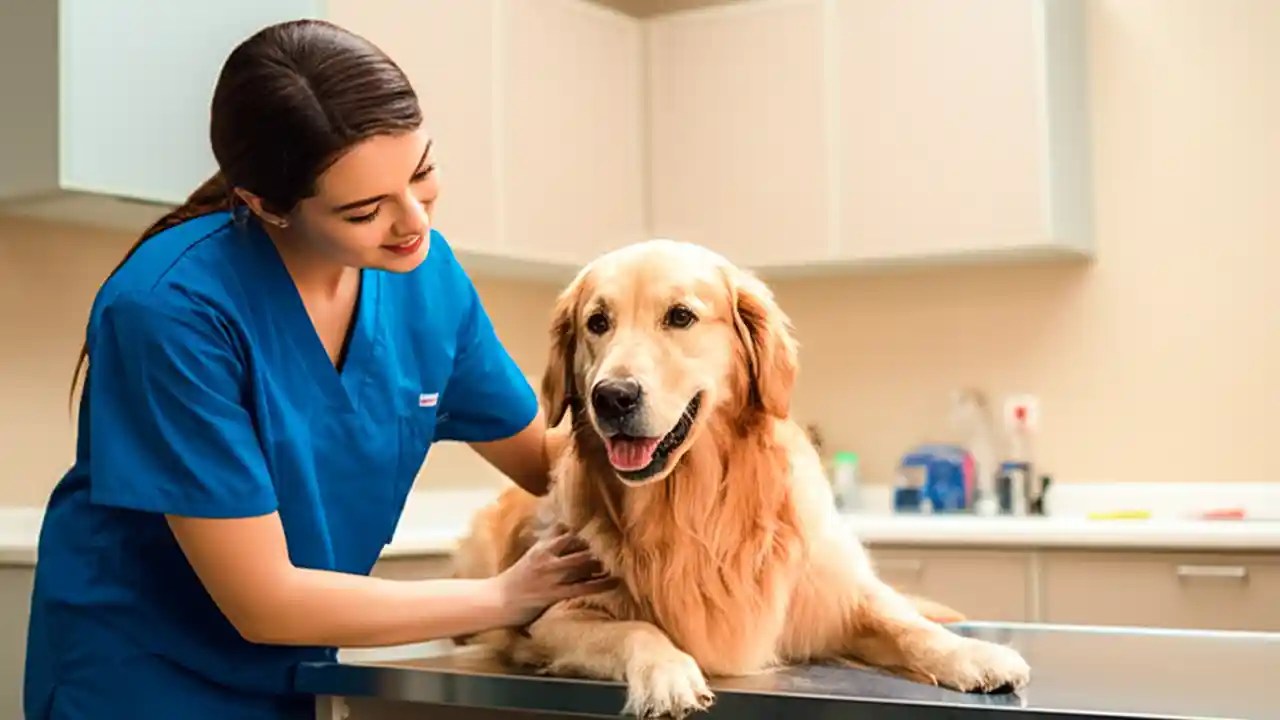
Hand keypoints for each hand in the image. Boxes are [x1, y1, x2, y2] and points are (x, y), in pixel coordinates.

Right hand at [493, 525, 616, 626]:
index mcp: (543, 546)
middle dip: (600, 543)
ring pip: (583, 564)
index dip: (590, 528)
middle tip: (622, 541)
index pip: (570, 531)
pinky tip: (614, 582)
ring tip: (622, 559)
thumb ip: (551, 544)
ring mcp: (551, 576)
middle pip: (580, 545)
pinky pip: (583, 588)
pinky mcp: (554, 594)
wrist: (497, 600)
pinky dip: (600, 584)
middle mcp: (548, 557)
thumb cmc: (517, 579)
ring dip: (603, 562)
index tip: (609, 524)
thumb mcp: (533, 556)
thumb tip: (569, 531)